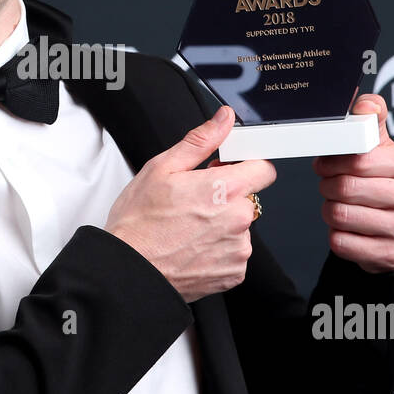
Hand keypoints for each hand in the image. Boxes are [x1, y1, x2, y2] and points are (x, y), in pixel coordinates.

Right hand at [105, 106, 276, 302]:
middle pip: (249, 199)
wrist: (130, 270)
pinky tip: (193, 247)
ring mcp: (238, 249)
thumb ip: (201, 141)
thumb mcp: (163, 168)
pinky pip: (235, 254)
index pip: (263, 169)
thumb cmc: (139, 222)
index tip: (227, 172)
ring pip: (241, 227)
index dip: (245, 167)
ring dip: (223, 226)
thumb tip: (223, 120)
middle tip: (194, 202)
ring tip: (189, 229)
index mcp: (224, 189)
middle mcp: (238, 219)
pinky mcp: (234, 273)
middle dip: (227, 198)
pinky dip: (219, 251)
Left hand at [313, 94, 393, 273]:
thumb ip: (371, 122)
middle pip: (346, 188)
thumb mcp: (385, 149)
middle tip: (328, 184)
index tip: (324, 164)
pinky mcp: (389, 256)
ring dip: (329, 209)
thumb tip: (365, 103)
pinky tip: (347, 227)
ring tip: (337, 203)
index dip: (332, 162)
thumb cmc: (388, 182)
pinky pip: (340, 242)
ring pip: (340, 215)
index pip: (359, 160)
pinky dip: (335, 234)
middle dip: (328, 185)